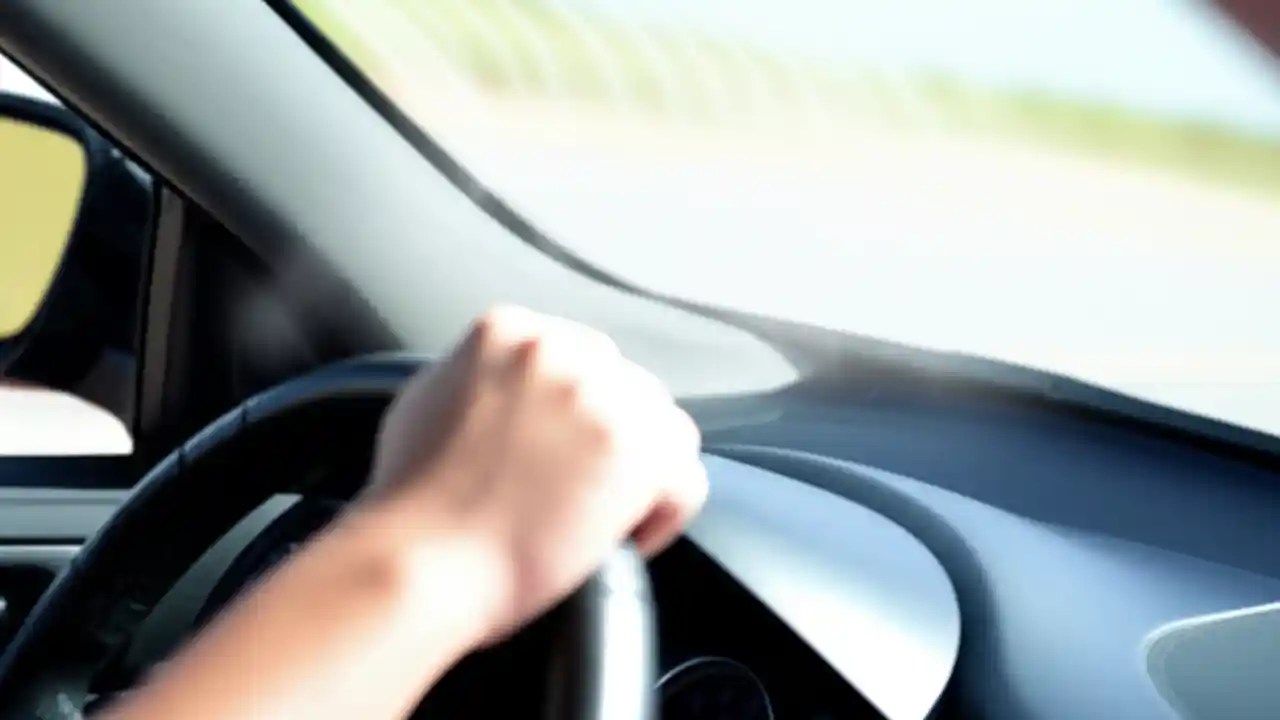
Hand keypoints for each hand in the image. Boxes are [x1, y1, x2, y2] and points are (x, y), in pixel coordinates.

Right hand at [361, 307, 706, 641]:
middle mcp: (561, 350)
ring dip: (642, 471)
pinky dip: (663, 516)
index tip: (562, 450)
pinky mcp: (637, 453)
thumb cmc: (409, 499)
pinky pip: (687, 480)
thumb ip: (478, 376)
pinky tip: (622, 538)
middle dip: (610, 436)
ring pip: (664, 428)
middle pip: (626, 386)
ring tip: (601, 513)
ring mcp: (604, 398)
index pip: (579, 355)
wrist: (418, 561)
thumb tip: (505, 389)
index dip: (576, 412)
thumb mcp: (427, 397)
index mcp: (509, 329)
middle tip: (581, 486)